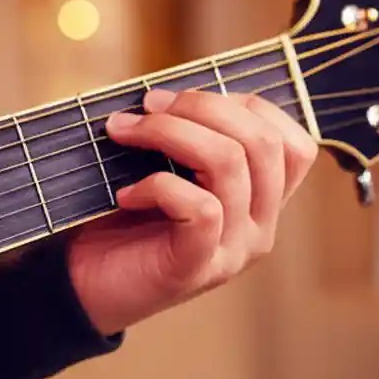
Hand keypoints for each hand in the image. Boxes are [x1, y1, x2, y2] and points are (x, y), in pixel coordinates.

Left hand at [67, 88, 318, 335]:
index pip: (294, 144)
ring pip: (230, 164)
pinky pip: (202, 208)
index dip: (246, 105)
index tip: (184, 99)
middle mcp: (261, 227)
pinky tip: (125, 194)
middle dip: (200, 106)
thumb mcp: (167, 167)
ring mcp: (234, 251)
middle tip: (145, 107)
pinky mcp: (197, 268)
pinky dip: (158, 186)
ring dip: (170, 133)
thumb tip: (166, 92)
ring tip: (123, 134)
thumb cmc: (123, 219)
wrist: (84, 286)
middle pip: (262, 142)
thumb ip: (189, 135)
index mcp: (261, 200)